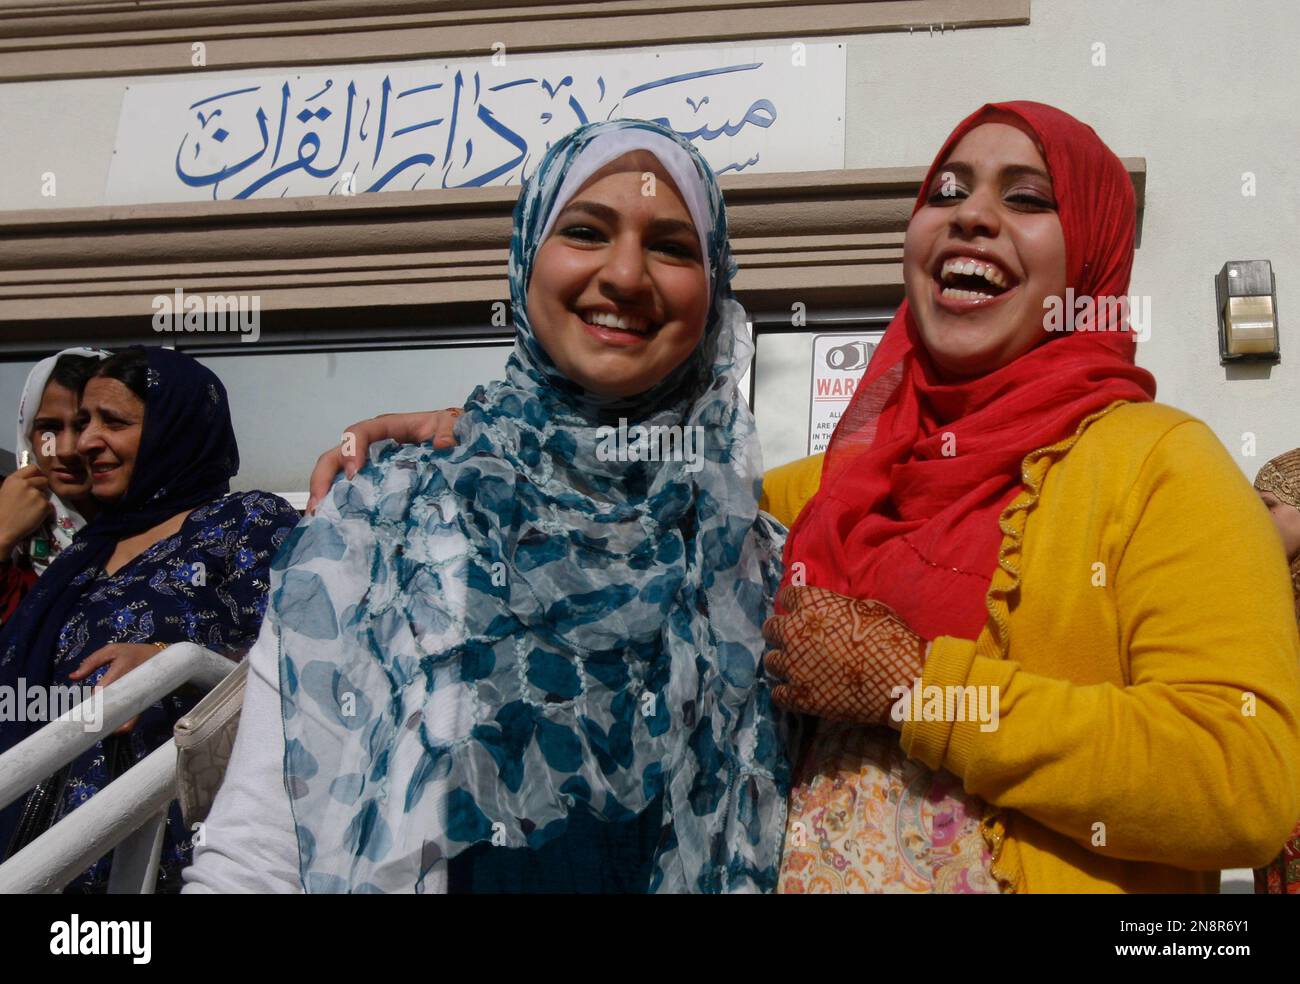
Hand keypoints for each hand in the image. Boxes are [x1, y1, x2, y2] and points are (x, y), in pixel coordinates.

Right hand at [0, 465, 53, 555]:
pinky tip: (34, 516)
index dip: (37, 474)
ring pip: (46, 494)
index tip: (37, 481)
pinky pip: (49, 506)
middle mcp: (26, 484)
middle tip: (34, 498)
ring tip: (30, 510)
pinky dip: (45, 511)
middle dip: (42, 488)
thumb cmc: (1, 511)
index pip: (33, 468)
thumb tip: (32, 480)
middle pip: (44, 480)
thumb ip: (18, 484)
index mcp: (14, 479)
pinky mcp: (44, 506)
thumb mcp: (5, 491)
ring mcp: (36, 494)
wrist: (1, 529)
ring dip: (41, 500)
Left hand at [69, 642, 163, 733]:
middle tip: (85, 724)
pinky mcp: (142, 700)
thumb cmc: (132, 653)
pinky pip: (135, 716)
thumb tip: (72, 677)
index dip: (90, 702)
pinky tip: (116, 730)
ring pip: (125, 713)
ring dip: (111, 723)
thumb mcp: (112, 651)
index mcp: (121, 668)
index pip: (102, 689)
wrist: (161, 657)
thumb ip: (91, 662)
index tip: (79, 711)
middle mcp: (130, 682)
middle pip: (112, 704)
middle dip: (98, 716)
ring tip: (98, 729)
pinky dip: (125, 725)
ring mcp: (138, 693)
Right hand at [306, 409, 462, 512]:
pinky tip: (335, 523)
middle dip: (324, 477)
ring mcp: (371, 465)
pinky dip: (340, 504)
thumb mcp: (452, 425)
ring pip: (337, 473)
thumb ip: (448, 432)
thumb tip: (442, 445)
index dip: (352, 450)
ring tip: (316, 517)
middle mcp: (373, 445)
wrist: (459, 442)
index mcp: (388, 428)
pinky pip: (352, 490)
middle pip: (337, 454)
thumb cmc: (449, 431)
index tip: (354, 474)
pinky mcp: (377, 483)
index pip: (361, 433)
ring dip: (324, 494)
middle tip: (318, 503)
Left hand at [763, 585, 927, 727]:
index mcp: (810, 604)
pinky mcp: (798, 696)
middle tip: (796, 640)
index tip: (801, 611)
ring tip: (798, 667)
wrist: (899, 677)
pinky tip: (797, 692)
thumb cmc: (890, 636)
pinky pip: (778, 694)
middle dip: (781, 632)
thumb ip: (839, 608)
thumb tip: (833, 614)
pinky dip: (786, 692)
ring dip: (782, 661)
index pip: (787, 596)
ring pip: (770, 661)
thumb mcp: (866, 608)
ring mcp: (793, 666)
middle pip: (770, 628)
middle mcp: (793, 632)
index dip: (795, 604)